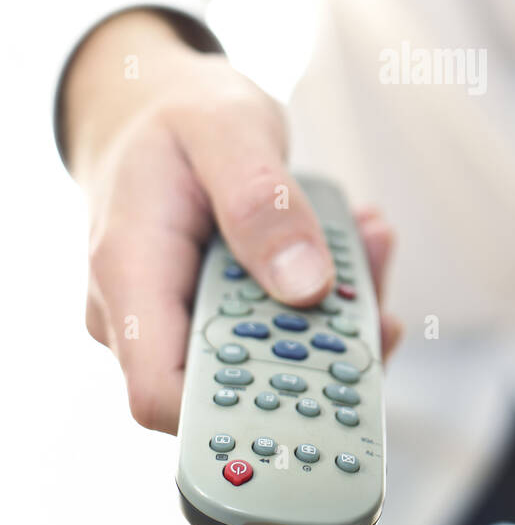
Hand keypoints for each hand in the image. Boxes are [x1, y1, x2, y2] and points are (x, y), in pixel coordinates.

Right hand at [75, 27, 401, 434]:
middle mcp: (146, 315)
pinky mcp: (217, 312)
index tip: (319, 388)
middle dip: (318, 350)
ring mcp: (181, 319)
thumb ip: (260, 202)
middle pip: (234, 385)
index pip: (161, 396)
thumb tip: (306, 289)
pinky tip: (357, 243)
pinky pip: (279, 328)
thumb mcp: (225, 128)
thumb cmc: (177, 114)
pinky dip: (327, 293)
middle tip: (373, 279)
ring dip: (335, 314)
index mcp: (130, 275)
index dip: (233, 418)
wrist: (149, 106)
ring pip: (270, 359)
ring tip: (370, 242)